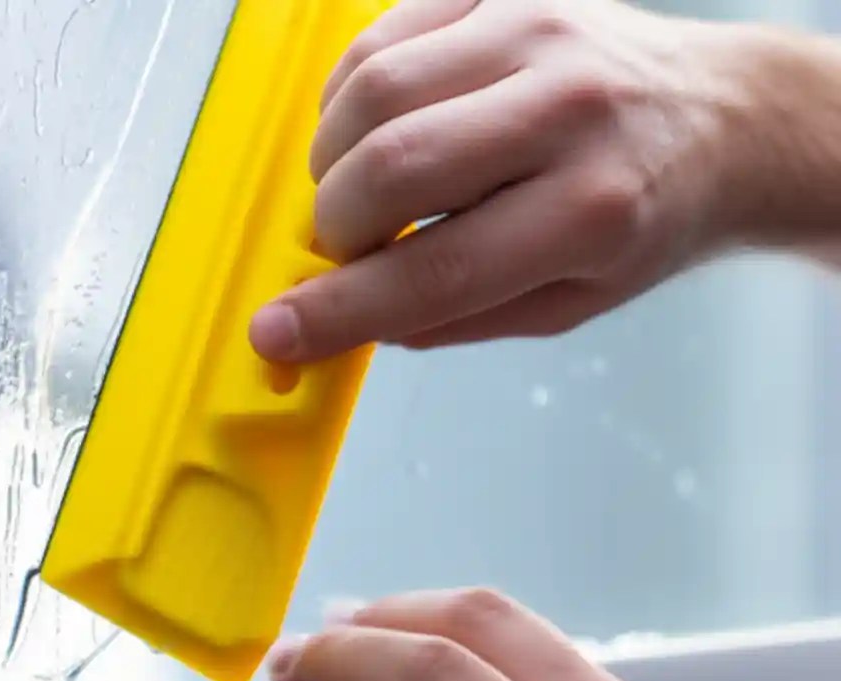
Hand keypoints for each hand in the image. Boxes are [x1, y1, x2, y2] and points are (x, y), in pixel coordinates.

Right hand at [248, 0, 778, 359]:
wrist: (720, 118)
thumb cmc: (643, 214)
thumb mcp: (565, 302)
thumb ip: (452, 315)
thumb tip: (342, 319)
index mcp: (594, 210)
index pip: (433, 271)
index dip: (338, 309)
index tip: (278, 330)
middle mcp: (568, 109)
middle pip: (388, 166)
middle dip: (335, 226)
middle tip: (347, 246)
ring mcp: (535, 33)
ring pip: (370, 92)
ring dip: (332, 157)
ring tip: (361, 185)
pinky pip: (380, 36)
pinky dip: (350, 94)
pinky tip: (376, 126)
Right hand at [267, 588, 660, 680]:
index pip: (438, 673)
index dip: (347, 663)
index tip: (287, 679)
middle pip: (475, 625)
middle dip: (370, 631)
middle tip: (305, 652)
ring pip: (514, 619)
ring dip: (417, 620)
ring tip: (355, 637)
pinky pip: (546, 646)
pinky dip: (471, 641)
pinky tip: (433, 660)